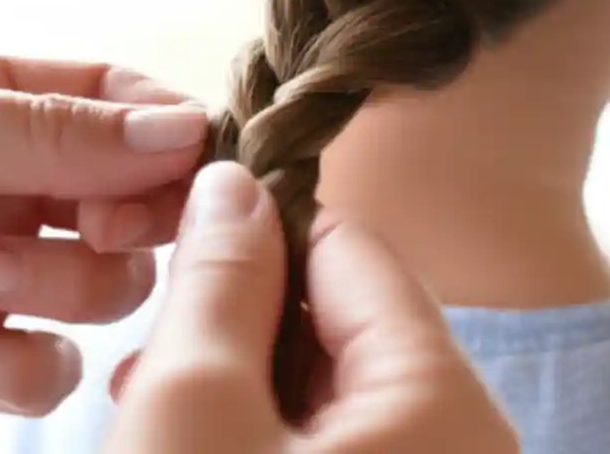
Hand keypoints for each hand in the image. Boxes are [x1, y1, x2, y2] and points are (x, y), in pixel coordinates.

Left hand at [0, 48, 206, 451]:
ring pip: (104, 288)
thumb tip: (186, 129)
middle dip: (121, 221)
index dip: (165, 138)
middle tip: (79, 228)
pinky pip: (48, 369)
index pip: (119, 102)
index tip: (179, 171)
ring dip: (52, 288)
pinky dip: (12, 364)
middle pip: (132, 201)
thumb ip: (52, 130)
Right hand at [106, 163, 518, 453]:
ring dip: (241, 387)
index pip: (351, 251)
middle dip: (240, 324)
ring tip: (154, 408)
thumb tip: (234, 183)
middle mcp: (463, 444)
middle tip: (146, 356)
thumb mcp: (193, 406)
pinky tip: (197, 444)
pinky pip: (332, 446)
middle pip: (344, 323)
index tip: (176, 234)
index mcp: (444, 404)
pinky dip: (262, 436)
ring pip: (330, 393)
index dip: (257, 229)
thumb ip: (219, 281)